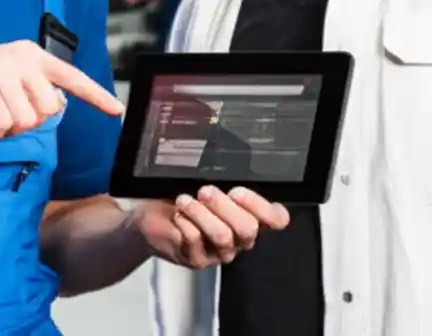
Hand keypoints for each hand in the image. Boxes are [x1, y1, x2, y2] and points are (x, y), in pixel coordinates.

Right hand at [0, 40, 122, 137]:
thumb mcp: (3, 76)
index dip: (96, 96)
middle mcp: (20, 58)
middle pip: (49, 111)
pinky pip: (3, 126)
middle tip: (0, 114)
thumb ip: (30, 87)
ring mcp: (1, 70)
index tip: (117, 111)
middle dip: (26, 123)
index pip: (71, 77)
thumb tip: (55, 107)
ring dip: (5, 130)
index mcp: (29, 54)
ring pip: (27, 122)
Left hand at [131, 186, 289, 267]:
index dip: (263, 207)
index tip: (238, 192)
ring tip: (185, 200)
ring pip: (222, 236)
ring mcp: (220, 252)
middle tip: (206, 191)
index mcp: (251, 216)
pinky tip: (178, 214)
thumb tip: (232, 172)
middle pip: (248, 229)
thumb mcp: (209, 187)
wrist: (154, 219)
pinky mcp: (198, 260)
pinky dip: (186, 223)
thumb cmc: (186, 199)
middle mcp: (240, 238)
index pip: (277, 218)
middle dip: (225, 206)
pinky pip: (197, 242)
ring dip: (202, 214)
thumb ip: (226, 184)